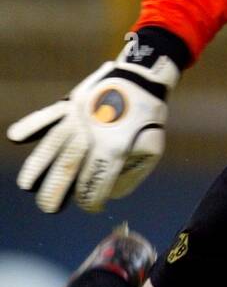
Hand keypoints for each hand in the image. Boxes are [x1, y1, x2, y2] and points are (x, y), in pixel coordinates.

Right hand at [6, 35, 180, 212]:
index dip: (91, 199)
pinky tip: (15, 137)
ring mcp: (78, 117)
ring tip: (26, 185)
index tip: (90, 207)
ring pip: (52, 145)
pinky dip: (30, 125)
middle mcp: (91, 134)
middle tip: (48, 207)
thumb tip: (110, 194)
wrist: (143, 79)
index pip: (95, 181)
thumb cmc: (148, 119)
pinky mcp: (71, 103)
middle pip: (67, 167)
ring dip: (37, 166)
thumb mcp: (151, 150)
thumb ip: (131, 174)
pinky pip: (48, 115)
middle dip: (55, 191)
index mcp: (114, 148)